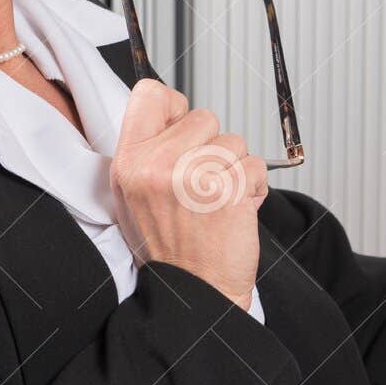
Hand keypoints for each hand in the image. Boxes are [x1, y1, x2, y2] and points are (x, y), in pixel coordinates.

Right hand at [109, 79, 268, 311]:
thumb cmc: (171, 243)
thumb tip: (174, 107)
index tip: (181, 128)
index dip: (174, 105)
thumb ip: (150, 147)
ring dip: (234, 167)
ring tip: (216, 200)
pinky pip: (256, 165)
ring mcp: (193, 177)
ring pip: (234, 140)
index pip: (150, 94)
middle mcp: (157, 165)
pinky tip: (235, 208)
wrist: (196, 290)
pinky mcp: (228, 190)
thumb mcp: (136, 192)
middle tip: (200, 183)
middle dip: (212, 145)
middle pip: (204, 116)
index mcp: (130, 162)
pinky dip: (254, 185)